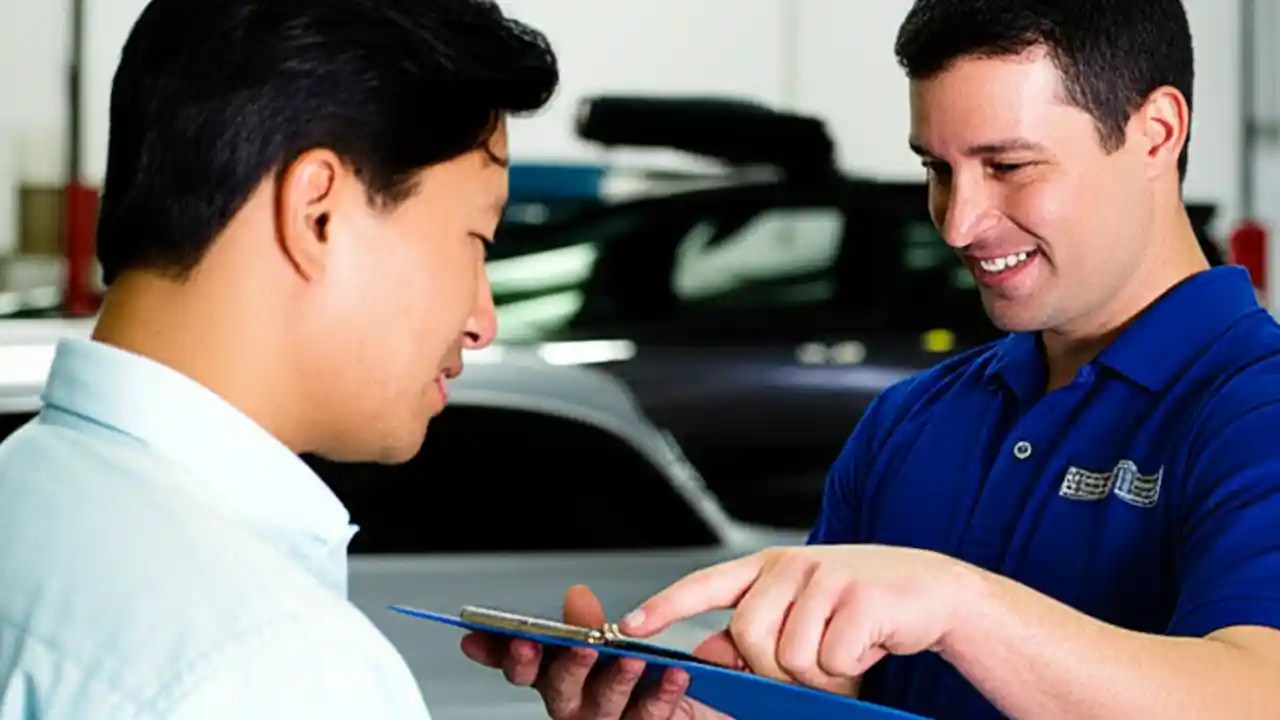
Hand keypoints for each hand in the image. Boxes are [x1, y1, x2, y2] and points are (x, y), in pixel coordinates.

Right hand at [460, 585, 733, 719]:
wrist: (686, 690)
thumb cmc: (637, 663)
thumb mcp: (609, 635)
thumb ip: (589, 621)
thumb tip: (575, 596)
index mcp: (559, 673)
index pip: (524, 666)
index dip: (505, 654)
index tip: (508, 637)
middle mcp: (577, 701)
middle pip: (558, 690)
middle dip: (566, 668)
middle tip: (582, 646)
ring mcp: (609, 718)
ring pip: (603, 708)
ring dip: (615, 682)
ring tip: (632, 659)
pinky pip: (650, 715)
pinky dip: (661, 694)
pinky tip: (674, 674)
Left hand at [619, 545, 978, 693]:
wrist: (934, 593)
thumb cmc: (861, 605)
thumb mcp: (803, 611)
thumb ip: (755, 631)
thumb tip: (707, 653)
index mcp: (770, 566)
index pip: (706, 584)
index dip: (665, 606)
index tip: (629, 626)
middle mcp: (792, 565)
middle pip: (748, 637)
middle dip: (778, 667)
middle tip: (818, 661)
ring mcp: (825, 577)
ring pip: (790, 657)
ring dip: (821, 673)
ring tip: (847, 648)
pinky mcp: (859, 598)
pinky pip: (832, 661)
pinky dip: (851, 669)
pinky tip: (869, 644)